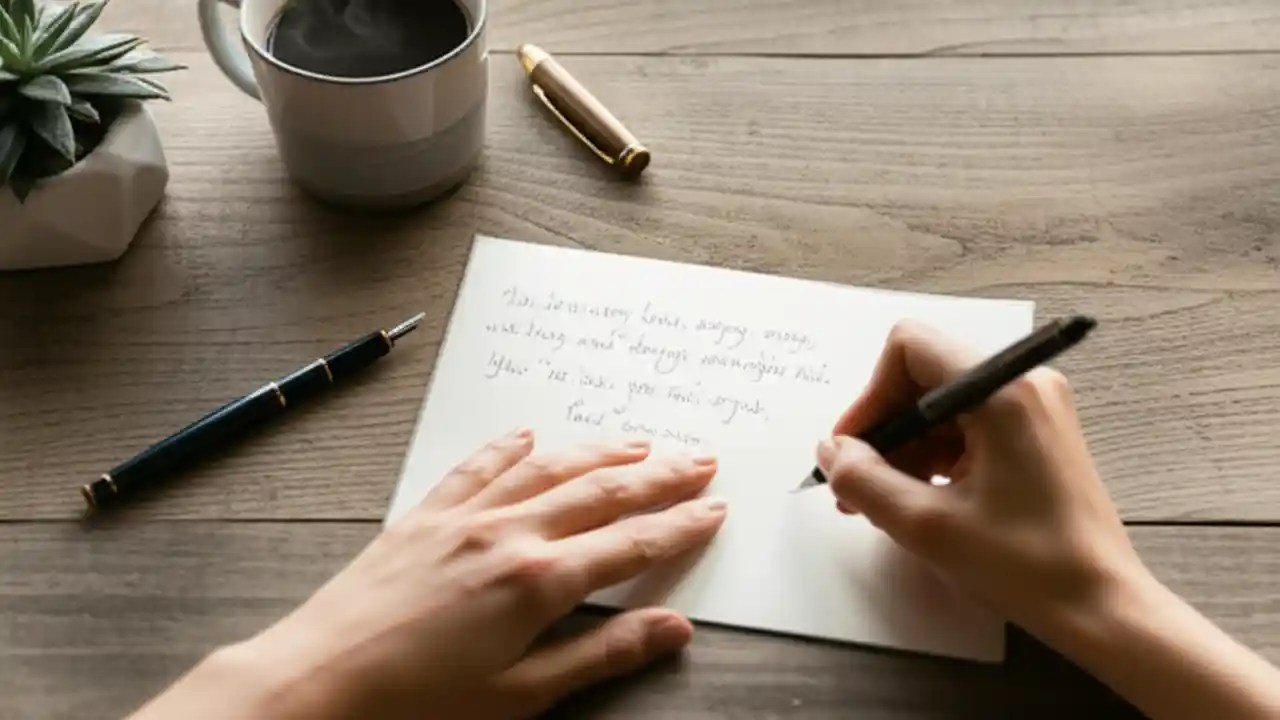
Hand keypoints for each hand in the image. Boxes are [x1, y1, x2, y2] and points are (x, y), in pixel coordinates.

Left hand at [151, 431, 725, 719]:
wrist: (319, 679)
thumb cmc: (417, 701)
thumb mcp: (522, 694)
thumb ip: (602, 655)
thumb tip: (672, 629)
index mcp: (538, 581)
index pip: (630, 543)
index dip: (679, 526)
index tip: (713, 509)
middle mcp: (507, 534)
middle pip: (600, 492)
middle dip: (656, 476)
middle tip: (698, 460)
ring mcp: (464, 517)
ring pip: (548, 469)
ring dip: (598, 452)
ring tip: (637, 441)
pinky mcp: (426, 515)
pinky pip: (478, 466)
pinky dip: (509, 447)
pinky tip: (529, 434)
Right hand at [816, 320, 1146, 644]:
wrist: (1100, 605)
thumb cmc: (1025, 565)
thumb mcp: (925, 524)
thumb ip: (864, 479)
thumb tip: (831, 451)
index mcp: (1004, 390)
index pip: (910, 349)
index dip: (870, 397)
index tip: (854, 451)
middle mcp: (1023, 382)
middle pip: (923, 376)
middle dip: (884, 429)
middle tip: (856, 485)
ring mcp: (1034, 406)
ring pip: (941, 405)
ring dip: (905, 448)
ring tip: (882, 502)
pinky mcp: (1036, 432)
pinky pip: (967, 425)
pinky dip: (934, 456)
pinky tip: (919, 500)